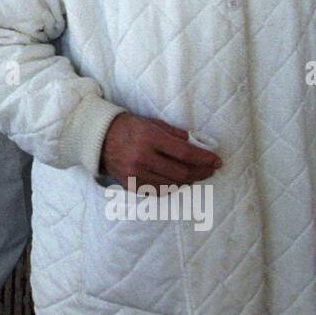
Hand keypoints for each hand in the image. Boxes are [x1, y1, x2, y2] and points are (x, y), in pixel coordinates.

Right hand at [99, 113, 220, 187]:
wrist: (98, 139)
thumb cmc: (128, 127)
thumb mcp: (152, 123)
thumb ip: (175, 134)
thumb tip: (197, 145)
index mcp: (149, 138)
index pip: (185, 154)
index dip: (204, 159)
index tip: (217, 161)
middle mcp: (142, 158)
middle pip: (181, 173)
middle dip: (201, 172)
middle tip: (210, 169)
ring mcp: (135, 174)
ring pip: (172, 185)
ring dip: (189, 181)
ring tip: (196, 175)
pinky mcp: (131, 185)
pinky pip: (158, 191)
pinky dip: (172, 187)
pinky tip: (178, 181)